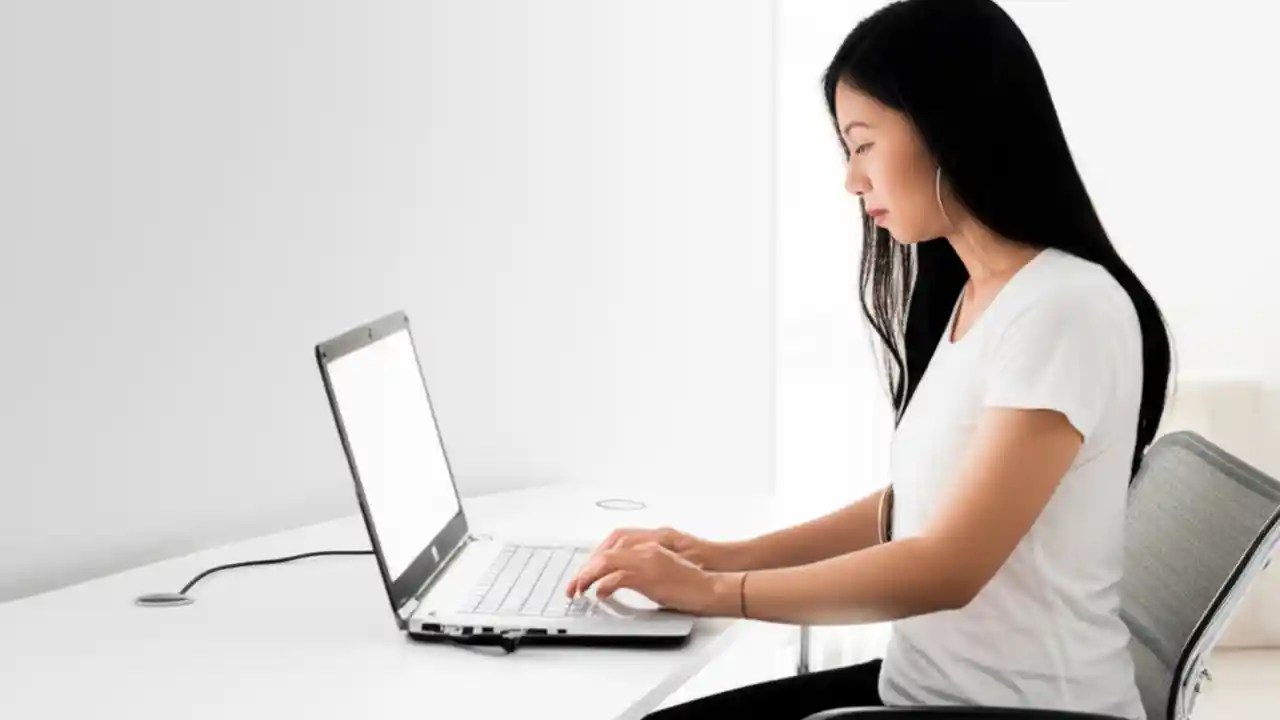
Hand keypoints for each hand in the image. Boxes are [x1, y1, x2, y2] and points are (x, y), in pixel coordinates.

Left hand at [563, 541, 739, 616]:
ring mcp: (647, 559)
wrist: (712, 587)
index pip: (613, 543)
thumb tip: (617, 581)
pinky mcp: (649, 575)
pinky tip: (600, 593)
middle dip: (586, 568)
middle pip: (605, 551)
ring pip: (606, 561)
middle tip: (575, 584)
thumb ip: (642, 571)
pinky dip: (605, 584)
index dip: (595, 557)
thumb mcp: (663, 571)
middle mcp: (646, 547)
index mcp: (650, 544)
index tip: (585, 572)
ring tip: (579, 589)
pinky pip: (618, 576)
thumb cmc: (694, 582)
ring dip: (588, 575)